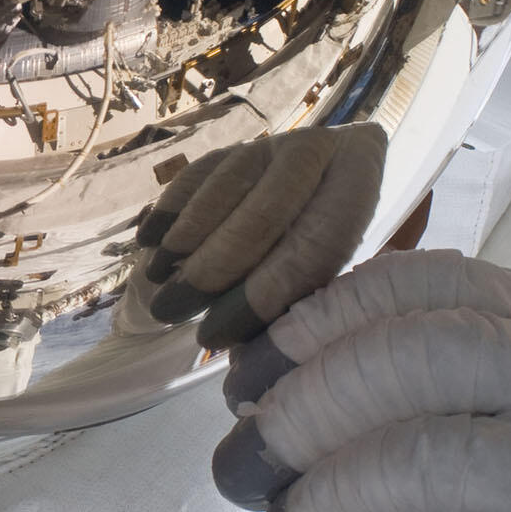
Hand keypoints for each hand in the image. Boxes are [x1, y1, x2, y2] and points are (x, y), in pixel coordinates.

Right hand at [135, 122, 386, 350]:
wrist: (344, 179)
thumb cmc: (337, 249)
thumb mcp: (335, 279)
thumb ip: (296, 312)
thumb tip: (243, 368)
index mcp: (362, 189)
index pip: (315, 246)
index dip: (262, 294)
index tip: (213, 336)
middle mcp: (324, 154)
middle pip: (266, 211)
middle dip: (212, 265)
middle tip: (171, 309)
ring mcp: (278, 143)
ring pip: (228, 183)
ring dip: (185, 235)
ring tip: (157, 278)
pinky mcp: (242, 143)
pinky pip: (201, 169)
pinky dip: (171, 204)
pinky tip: (148, 239)